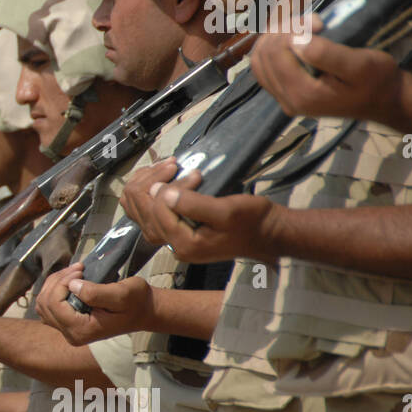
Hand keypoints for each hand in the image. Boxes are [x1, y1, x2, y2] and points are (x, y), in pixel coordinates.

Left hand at [36, 263, 152, 344]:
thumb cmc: (136, 302)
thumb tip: (72, 286)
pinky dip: (55, 288)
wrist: (143, 311)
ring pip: (43, 304)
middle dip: (57, 281)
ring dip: (54, 283)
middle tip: (78, 269)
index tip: (80, 270)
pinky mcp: (68, 323)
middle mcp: (71, 334)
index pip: (53, 304)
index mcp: (81, 331)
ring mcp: (68, 330)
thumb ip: (95, 292)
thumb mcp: (122, 294)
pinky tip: (70, 280)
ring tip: (74, 272)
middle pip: (44, 304)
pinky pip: (49, 305)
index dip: (62, 282)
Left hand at [142, 179, 278, 264]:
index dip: (170, 187)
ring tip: (168, 169)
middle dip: (156, 184)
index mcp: (184, 244)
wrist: (268, 232)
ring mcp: (175, 240)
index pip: (157, 210)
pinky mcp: (179, 233)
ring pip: (144, 211)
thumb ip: (190, 203)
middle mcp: (175, 246)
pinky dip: (155, 194)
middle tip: (175, 165)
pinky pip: (154, 213)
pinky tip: (166, 181)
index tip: (196, 175)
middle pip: (145, 211)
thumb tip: (159, 191)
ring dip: (152, 186)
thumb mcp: (225, 210)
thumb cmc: (252, 220)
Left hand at [251, 22, 400, 122]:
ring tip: (300, 27)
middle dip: (283, 30)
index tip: (319, 22)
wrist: (383, 100)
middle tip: (312, 22)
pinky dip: (272, 49)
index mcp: (302, 94)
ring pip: (259, 61)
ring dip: (275, 37)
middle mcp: (287, 100)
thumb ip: (325, 54)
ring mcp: (284, 99)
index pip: (274, 52)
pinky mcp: (286, 94)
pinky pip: (264, 69)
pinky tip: (290, 38)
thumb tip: (296, 41)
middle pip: (264, 55)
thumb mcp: (360, 64)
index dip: (292, 29)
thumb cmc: (376, 81)